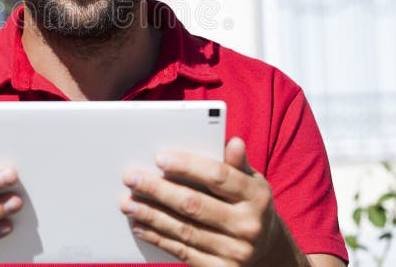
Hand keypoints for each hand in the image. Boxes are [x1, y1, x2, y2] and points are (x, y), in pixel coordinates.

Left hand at [120, 137, 307, 266]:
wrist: (268, 252)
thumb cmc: (249, 206)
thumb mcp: (252, 182)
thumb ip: (237, 164)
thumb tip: (233, 142)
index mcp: (256, 196)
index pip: (218, 176)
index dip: (187, 165)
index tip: (159, 157)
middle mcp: (248, 225)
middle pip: (194, 204)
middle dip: (158, 189)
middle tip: (130, 177)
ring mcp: (235, 252)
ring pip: (184, 230)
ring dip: (151, 215)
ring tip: (127, 202)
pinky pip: (182, 251)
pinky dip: (158, 237)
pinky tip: (139, 225)